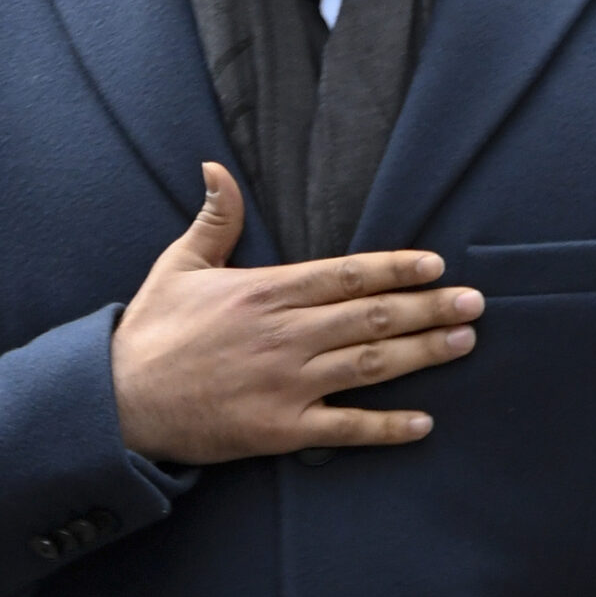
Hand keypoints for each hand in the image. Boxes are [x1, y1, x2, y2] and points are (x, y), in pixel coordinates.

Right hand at [110, 163, 483, 465]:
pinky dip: (387, 427)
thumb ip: (215, 218)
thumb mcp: (179, 264)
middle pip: (372, 317)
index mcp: (266, 291)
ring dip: (423, 354)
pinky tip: (423, 423)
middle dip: (428, 308)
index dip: (396, 268)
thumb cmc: (152, 331)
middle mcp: (285, 335)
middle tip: (475, 303)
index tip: (436, 265)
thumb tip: (218, 167)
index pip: (346, 275)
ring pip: (370, 365)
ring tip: (464, 342)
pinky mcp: (280, 429)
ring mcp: (287, 384)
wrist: (120, 400)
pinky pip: (346, 428)